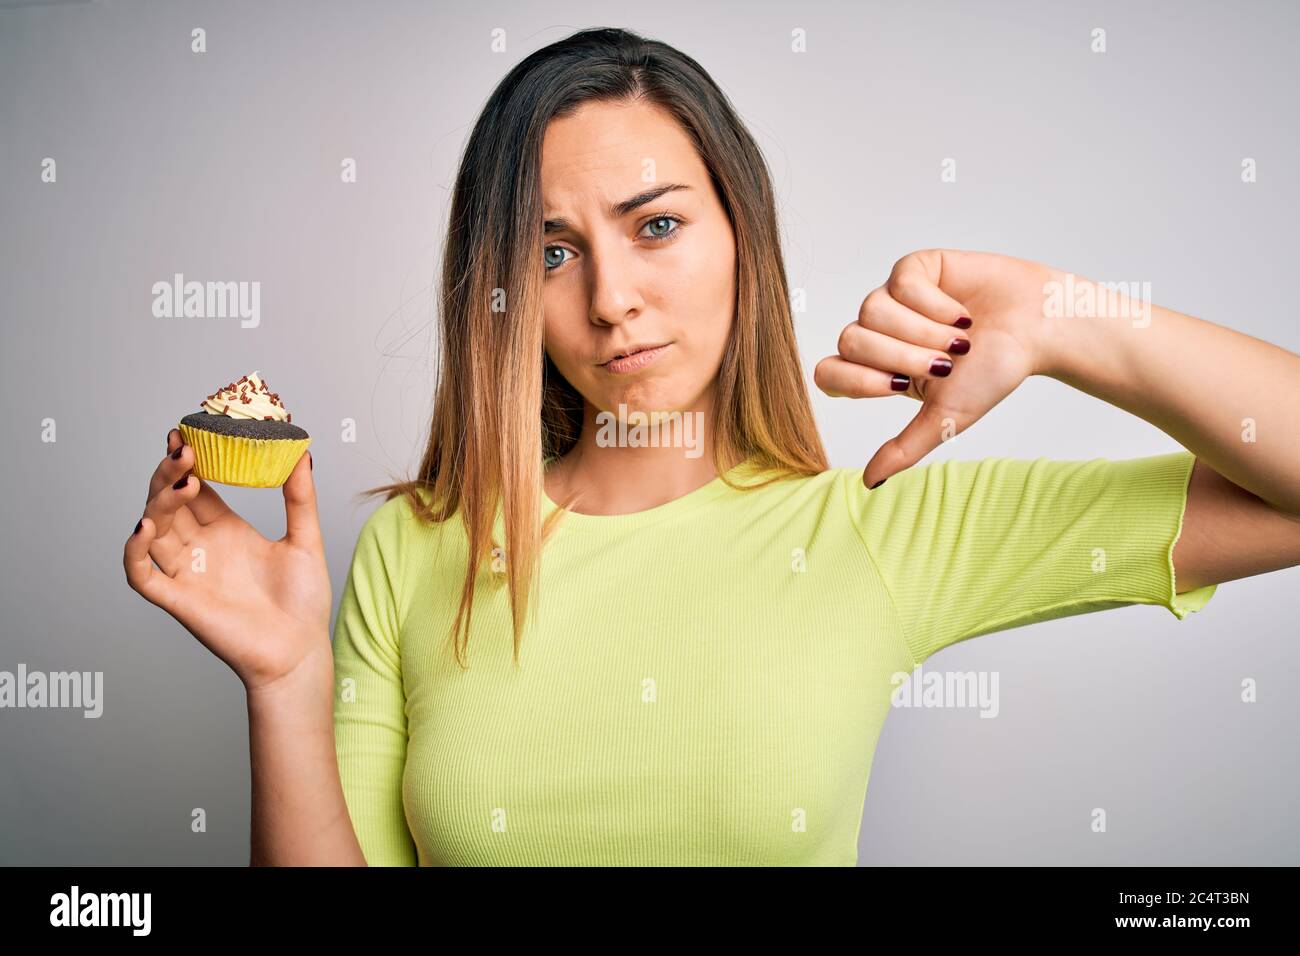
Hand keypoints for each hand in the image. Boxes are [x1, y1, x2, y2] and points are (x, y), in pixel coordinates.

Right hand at [123, 429, 331, 692]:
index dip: (188, 462)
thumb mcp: (306, 540)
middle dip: (170, 474)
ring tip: (181, 480)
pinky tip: (145, 527)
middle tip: (184, 450)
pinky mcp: (179, 601)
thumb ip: (300, 498)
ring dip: (158, 502)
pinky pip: (143, 575)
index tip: (189, 433)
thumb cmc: (303, 603)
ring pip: (153, 530)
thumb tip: (302, 453)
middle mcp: (202, 548)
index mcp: (227, 531)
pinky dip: (135, 552)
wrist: (300, 652)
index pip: (196, 488)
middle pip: (169, 502)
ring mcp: (187, 573)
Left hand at [814, 248, 1054, 486]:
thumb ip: (904, 448)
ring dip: (923, 331)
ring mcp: (894, 297)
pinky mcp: (915, 268)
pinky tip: (962, 313)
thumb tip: (867, 482)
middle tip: (945, 365)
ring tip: (961, 340)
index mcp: (878, 369)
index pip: (829, 372)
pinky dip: (935, 304)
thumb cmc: (993, 373)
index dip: (855, 380)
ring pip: (872, 310)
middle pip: (850, 340)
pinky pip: (900, 281)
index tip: (898, 386)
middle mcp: (879, 332)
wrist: (1038, 331)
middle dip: (902, 355)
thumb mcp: (946, 419)